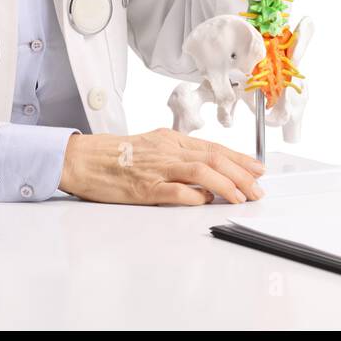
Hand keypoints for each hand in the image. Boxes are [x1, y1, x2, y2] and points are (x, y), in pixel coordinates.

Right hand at [59, 127, 267, 204]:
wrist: (82, 159)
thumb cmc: (113, 155)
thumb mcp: (150, 146)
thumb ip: (176, 157)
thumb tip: (205, 179)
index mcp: (169, 139)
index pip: (212, 147)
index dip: (239, 158)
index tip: (258, 169)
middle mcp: (167, 150)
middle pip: (213, 157)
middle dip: (242, 173)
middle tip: (258, 188)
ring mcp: (156, 168)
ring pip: (201, 170)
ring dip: (227, 184)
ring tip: (243, 196)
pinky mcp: (144, 187)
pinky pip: (176, 191)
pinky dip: (195, 196)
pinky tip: (206, 201)